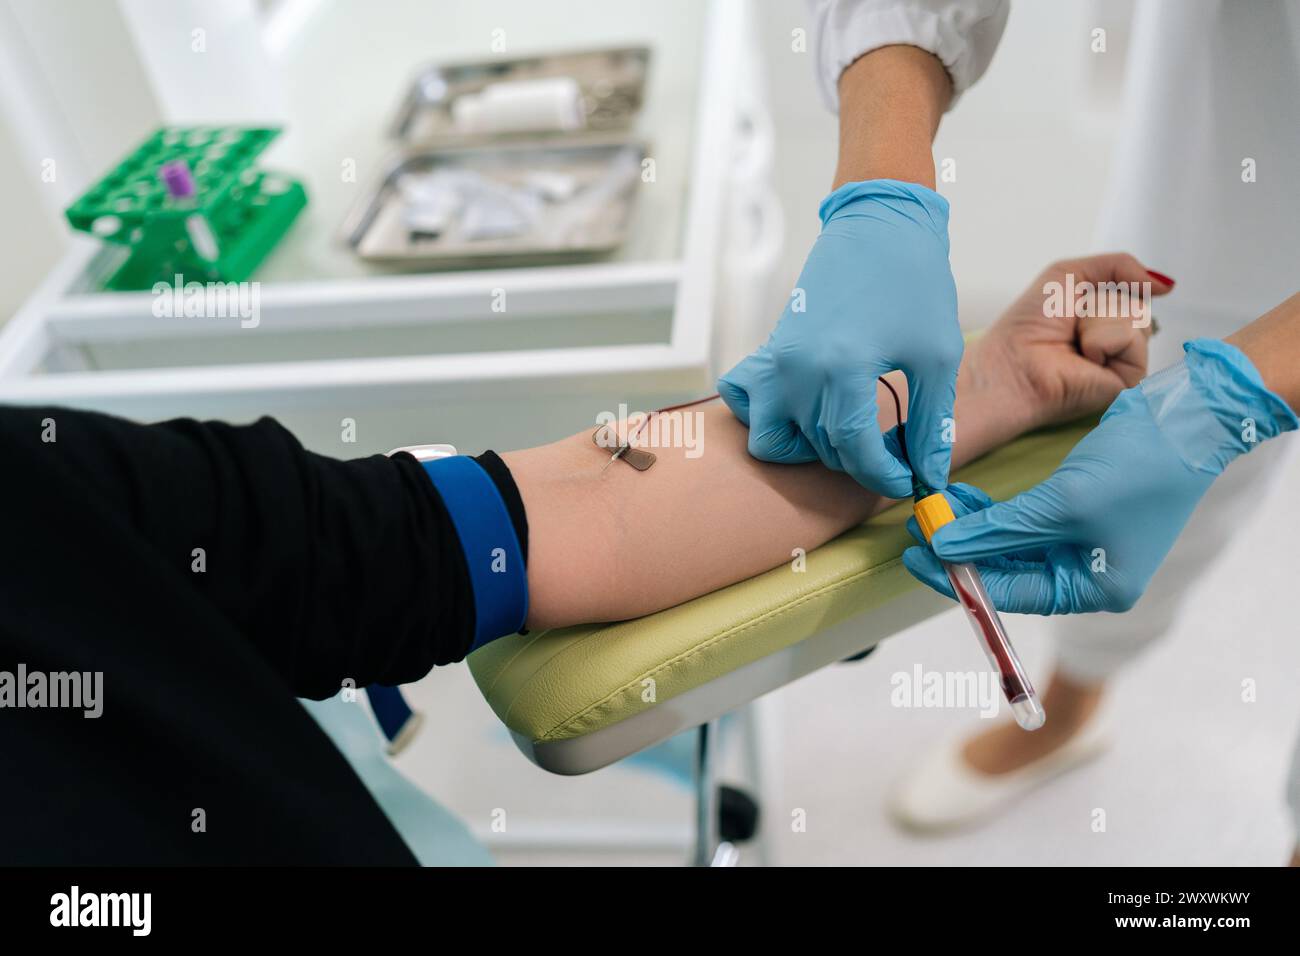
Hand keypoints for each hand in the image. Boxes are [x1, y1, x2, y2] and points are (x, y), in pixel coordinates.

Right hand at [718, 179, 961, 498]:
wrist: (878, 226)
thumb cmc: (913, 283)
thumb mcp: (937, 355)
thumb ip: (931, 423)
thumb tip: (931, 475)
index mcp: (842, 369)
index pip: (855, 451)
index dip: (884, 476)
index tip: (909, 481)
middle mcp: (798, 370)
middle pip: (821, 450)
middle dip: (860, 464)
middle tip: (893, 455)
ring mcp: (775, 362)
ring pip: (774, 440)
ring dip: (811, 449)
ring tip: (848, 435)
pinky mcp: (766, 352)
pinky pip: (745, 404)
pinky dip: (767, 418)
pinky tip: (804, 412)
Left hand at [904, 339, 1298, 613]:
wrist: (1189, 416)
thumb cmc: (1139, 466)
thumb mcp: (1061, 502)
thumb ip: (1000, 530)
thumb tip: (945, 548)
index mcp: (1096, 589)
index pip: (1012, 595)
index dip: (958, 577)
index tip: (917, 558)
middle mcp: (1089, 573)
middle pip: (1008, 572)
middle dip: (961, 548)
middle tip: (917, 526)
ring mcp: (1083, 541)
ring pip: (1011, 544)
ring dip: (972, 526)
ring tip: (933, 505)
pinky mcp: (1076, 510)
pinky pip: (1024, 521)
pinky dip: (992, 511)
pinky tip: (963, 498)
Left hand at [965, 253, 1167, 435]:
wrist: (1009, 366)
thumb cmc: (1026, 326)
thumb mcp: (1069, 275)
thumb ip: (1118, 267)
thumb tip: (1165, 284)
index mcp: (1105, 320)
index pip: (1135, 288)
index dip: (1107, 286)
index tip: (1075, 302)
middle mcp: (1118, 342)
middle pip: (1139, 301)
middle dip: (1099, 303)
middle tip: (1070, 326)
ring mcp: (1125, 362)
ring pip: (1139, 316)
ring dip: (1098, 320)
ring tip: (1074, 342)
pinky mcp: (1129, 381)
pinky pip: (1134, 338)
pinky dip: (1103, 338)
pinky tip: (1084, 357)